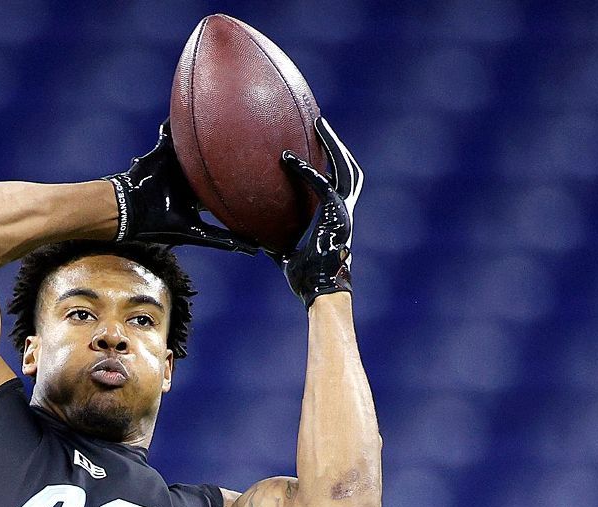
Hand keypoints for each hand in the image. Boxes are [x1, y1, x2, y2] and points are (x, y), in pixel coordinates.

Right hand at [104, 121, 258, 253]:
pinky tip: (184, 105)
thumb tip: (253, 249)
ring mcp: (174, 165)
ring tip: (220, 116)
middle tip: (246, 141)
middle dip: (223, 154)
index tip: (254, 176)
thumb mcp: (196, 233)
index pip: (218, 186)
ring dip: (200, 133)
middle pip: (208, 163)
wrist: (131, 212)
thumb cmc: (160, 225)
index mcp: (196, 196)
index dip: (234, 181)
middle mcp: (186, 179)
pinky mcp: (160, 153)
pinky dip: (174, 124)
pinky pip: (168, 134)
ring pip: (191, 147)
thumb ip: (223, 239)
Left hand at [273, 117, 363, 308]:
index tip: (318, 144)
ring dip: (332, 145)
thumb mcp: (285, 253)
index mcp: (336, 217)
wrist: (320, 292)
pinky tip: (288, 159)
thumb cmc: (305, 279)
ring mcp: (344, 212)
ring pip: (344, 169)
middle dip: (337, 144)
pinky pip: (322, 186)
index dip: (332, 162)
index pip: (339, 182)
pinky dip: (306, 172)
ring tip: (317, 124)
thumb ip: (273, 239)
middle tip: (320, 123)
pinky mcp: (337, 216)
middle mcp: (345, 210)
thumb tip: (249, 234)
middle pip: (348, 168)